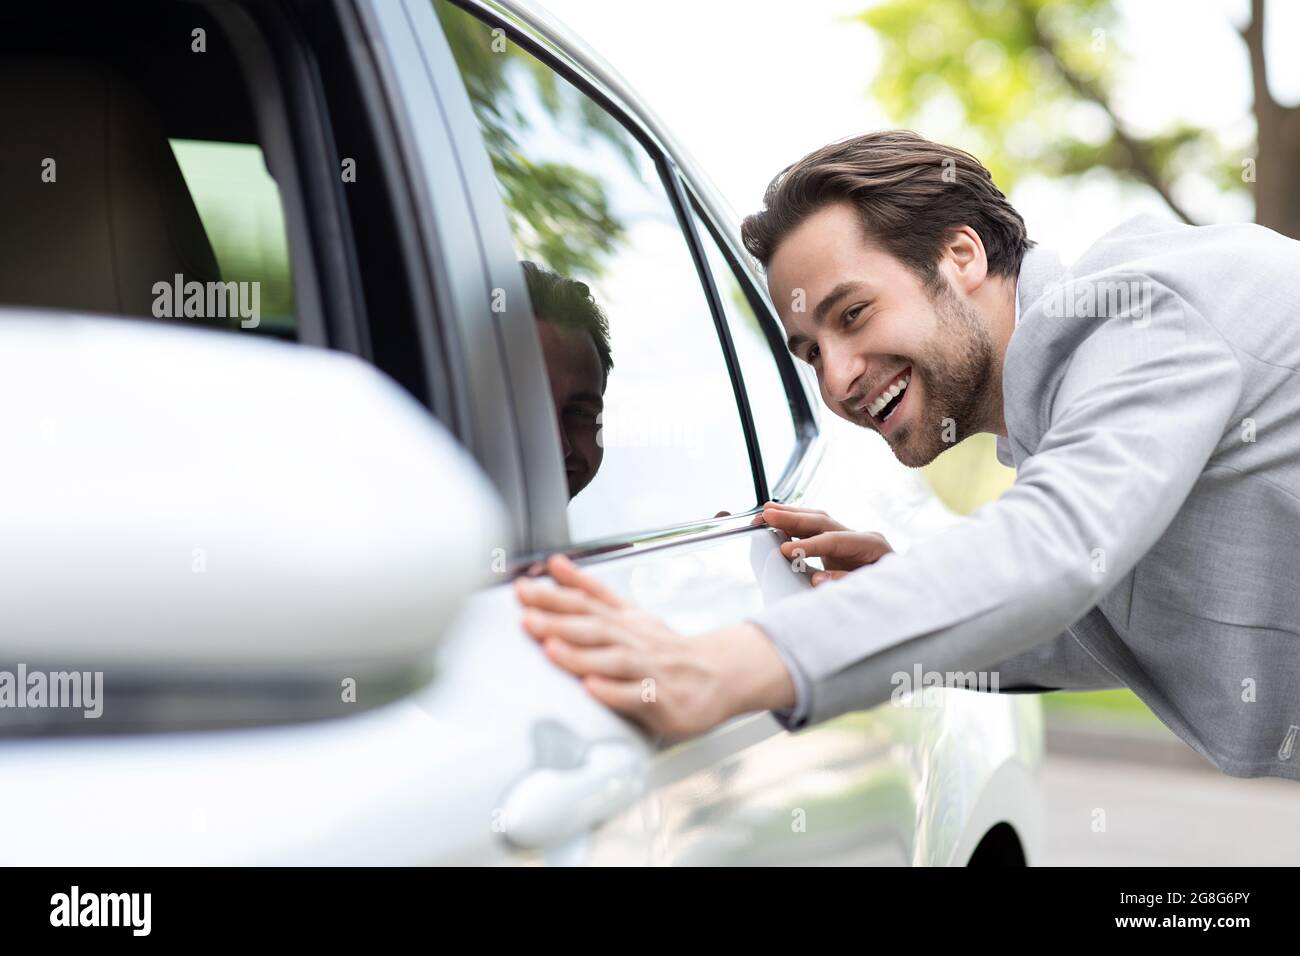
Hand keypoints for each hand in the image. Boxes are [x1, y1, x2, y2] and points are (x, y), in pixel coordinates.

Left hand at [514, 555, 794, 737]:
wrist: (719, 674)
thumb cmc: (665, 647)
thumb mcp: (628, 613)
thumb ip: (590, 590)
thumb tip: (554, 565)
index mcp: (623, 621)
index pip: (585, 603)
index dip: (553, 595)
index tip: (523, 589)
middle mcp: (634, 641)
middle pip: (596, 628)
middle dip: (559, 622)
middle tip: (526, 618)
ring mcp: (649, 669)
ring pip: (613, 659)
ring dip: (581, 654)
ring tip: (551, 648)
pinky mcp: (661, 700)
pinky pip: (637, 696)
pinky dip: (614, 691)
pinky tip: (593, 688)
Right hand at [756, 501, 892, 585]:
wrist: (901, 596)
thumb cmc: (888, 593)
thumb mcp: (870, 590)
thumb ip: (843, 583)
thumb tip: (817, 578)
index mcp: (871, 545)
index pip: (834, 540)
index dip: (809, 545)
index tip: (786, 551)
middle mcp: (859, 536)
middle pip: (823, 521)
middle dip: (794, 518)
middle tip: (768, 516)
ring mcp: (848, 538)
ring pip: (816, 520)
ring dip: (789, 516)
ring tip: (765, 513)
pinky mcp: (838, 545)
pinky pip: (813, 530)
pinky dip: (794, 526)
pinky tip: (777, 522)